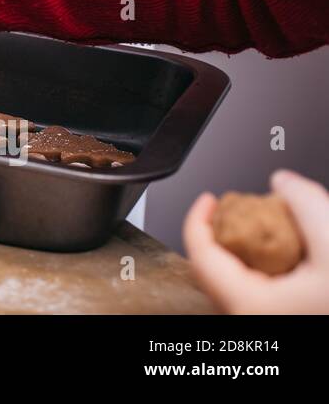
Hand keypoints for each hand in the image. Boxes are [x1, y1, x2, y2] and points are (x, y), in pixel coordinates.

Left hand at [182, 170, 328, 313]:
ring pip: (236, 284)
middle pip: (215, 269)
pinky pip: (259, 295)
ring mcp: (264, 324)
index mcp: (249, 304)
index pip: (202, 256)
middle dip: (226, 233)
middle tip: (239, 211)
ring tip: (268, 230)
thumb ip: (308, 207)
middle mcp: (249, 319)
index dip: (198, 220)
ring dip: (248, 253)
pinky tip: (292, 258)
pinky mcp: (280, 323)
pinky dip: (267, 271)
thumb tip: (284, 182)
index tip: (209, 200)